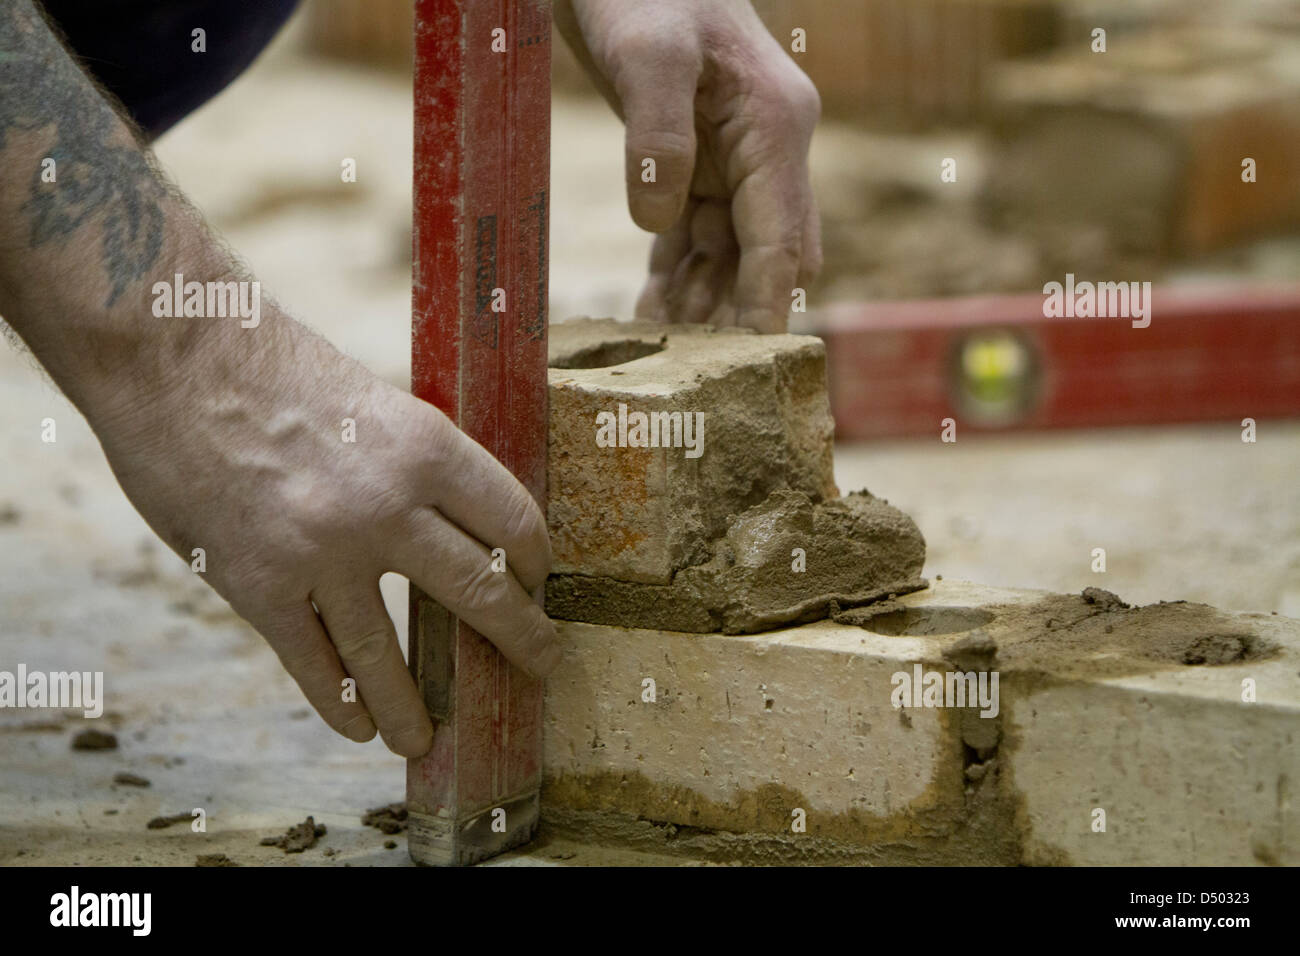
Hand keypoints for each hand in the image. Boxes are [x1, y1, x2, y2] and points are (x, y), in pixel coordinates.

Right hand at [89, 314, 558, 757]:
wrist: (171, 353)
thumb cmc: (274, 365)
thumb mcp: (373, 399)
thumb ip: (410, 464)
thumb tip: (449, 524)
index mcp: (426, 446)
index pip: (511, 521)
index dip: (533, 561)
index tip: (534, 581)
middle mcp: (387, 505)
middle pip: (477, 591)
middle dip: (520, 637)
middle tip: (541, 662)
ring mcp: (323, 552)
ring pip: (389, 652)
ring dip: (412, 705)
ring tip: (426, 737)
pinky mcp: (259, 583)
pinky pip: (313, 663)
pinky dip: (338, 703)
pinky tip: (356, 727)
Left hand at [557, 0, 821, 331]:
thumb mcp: (648, 54)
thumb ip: (658, 139)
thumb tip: (660, 222)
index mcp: (776, 126)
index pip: (782, 235)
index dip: (770, 301)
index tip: (759, 360)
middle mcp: (766, 149)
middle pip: (763, 254)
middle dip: (735, 312)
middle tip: (700, 373)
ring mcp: (732, 158)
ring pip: (727, 252)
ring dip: (700, 300)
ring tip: (662, 355)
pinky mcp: (695, 161)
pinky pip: (691, 233)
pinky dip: (674, 272)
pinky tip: (650, 311)